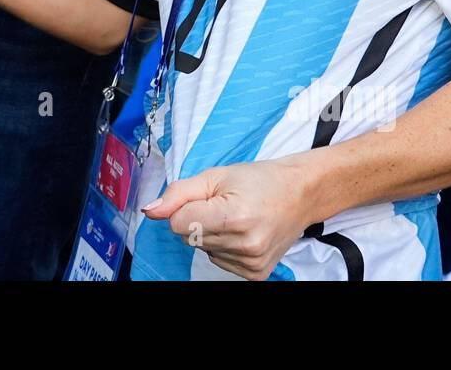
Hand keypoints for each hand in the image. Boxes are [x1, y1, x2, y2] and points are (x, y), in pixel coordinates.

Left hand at [141, 157, 318, 279]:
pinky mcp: (256, 274)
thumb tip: (150, 211)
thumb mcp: (215, 176)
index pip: (178, 223)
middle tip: (224, 204)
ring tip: (237, 217)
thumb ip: (178, 193)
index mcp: (234, 216)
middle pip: (188, 238)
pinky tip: (242, 233)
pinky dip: (224, 247)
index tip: (206, 197)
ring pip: (203, 250)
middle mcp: (245, 244)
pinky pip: (219, 261)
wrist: (300, 194)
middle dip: (197, 220)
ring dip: (211, 234)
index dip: (185, 207)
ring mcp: (251, 262)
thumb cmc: (259, 180)